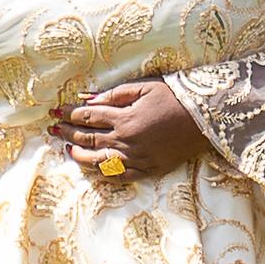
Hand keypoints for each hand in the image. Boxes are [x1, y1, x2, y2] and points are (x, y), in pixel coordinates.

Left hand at [52, 79, 208, 179]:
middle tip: (55, 130)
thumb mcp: (146, 87)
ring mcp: (138, 158)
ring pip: (99, 161)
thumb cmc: (178, 97)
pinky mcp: (150, 169)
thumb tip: (88, 101)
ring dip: (80, 156)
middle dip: (68, 133)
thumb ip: (115, 95)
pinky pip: (121, 176)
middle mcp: (127, 141)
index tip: (56, 112)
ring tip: (67, 150)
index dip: (69, 113)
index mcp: (125, 118)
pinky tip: (94, 168)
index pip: (88, 116)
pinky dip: (104, 173)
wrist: (209, 118)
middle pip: (89, 139)